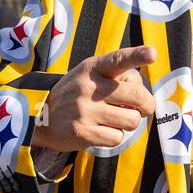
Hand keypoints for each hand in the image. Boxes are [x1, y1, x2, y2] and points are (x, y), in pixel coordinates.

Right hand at [31, 45, 157, 152]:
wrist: (39, 115)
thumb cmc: (76, 93)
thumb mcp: (90, 75)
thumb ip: (118, 78)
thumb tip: (144, 98)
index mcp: (92, 68)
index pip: (118, 59)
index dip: (137, 56)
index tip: (153, 54)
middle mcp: (89, 87)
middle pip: (138, 96)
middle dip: (146, 105)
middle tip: (141, 108)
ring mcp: (85, 111)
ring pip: (132, 120)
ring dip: (129, 123)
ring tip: (114, 119)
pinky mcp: (82, 133)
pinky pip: (118, 138)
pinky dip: (115, 136)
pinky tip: (101, 130)